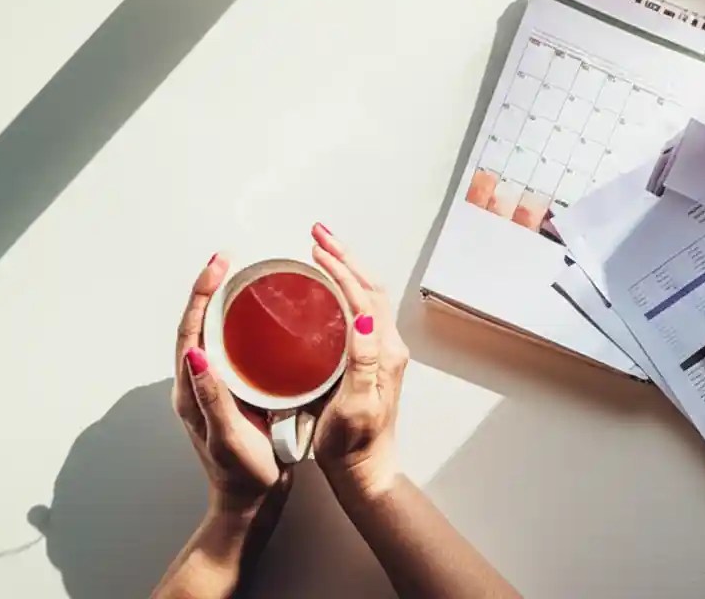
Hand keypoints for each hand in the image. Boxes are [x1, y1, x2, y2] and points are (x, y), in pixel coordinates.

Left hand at [174, 254, 291, 514]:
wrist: (250, 503)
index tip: (219, 266)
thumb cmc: (244, 476)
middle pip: (196, 323)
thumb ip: (212, 399)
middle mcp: (195, 384)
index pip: (190, 330)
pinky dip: (234, 322)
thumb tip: (196, 354)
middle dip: (209, 287)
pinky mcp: (227, 391)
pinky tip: (253, 313)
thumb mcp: (229, 438)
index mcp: (190, 392)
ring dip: (219, 301)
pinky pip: (226, 346)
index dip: (202, 294)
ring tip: (238, 275)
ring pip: (209, 332)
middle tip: (228, 259)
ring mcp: (209, 387)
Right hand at [309, 223, 409, 498]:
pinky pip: (360, 310)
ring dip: (346, 267)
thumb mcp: (356, 405)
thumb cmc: (353, 445)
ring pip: (366, 295)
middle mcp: (387, 346)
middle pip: (369, 286)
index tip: (317, 248)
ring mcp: (380, 351)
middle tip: (318, 233)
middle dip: (344, 256)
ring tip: (322, 248)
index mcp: (384, 353)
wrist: (364, 471)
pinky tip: (327, 285)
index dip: (341, 268)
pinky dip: (345, 288)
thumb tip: (363, 319)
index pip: (364, 296)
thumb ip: (362, 362)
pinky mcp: (370, 359)